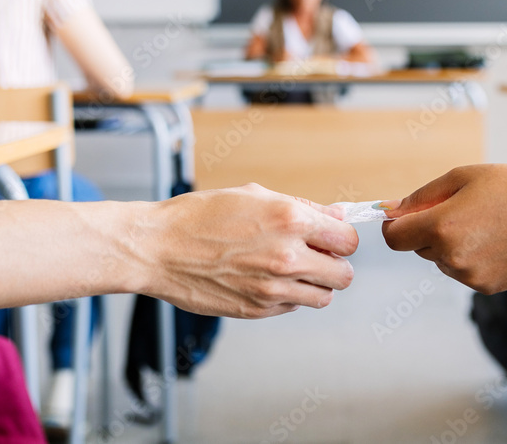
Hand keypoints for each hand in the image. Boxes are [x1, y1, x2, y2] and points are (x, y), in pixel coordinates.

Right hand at [139, 184, 358, 317]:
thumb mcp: (255, 196)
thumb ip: (303, 208)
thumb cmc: (201, 216)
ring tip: (292, 269)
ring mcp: (273, 287)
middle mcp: (288, 256)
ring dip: (315, 284)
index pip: (348, 240)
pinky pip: (293, 307)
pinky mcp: (258, 310)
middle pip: (344, 275)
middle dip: (335, 264)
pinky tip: (265, 278)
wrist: (158, 248)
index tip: (331, 237)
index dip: (341, 238)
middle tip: (317, 256)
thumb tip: (336, 216)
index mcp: (291, 220)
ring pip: (323, 297)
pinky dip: (289, 296)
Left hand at [381, 165, 506, 293]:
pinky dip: (469, 257)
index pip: (394, 238)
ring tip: (484, 224)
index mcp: (441, 227)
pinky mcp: (486, 287)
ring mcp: (469, 276)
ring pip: (440, 260)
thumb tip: (389, 210)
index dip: (395, 225)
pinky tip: (495, 241)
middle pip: (417, 248)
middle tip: (460, 210)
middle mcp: (451, 257)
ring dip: (449, 245)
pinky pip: (462, 271)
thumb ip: (420, 196)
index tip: (405, 216)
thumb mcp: (461, 177)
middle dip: (427, 230)